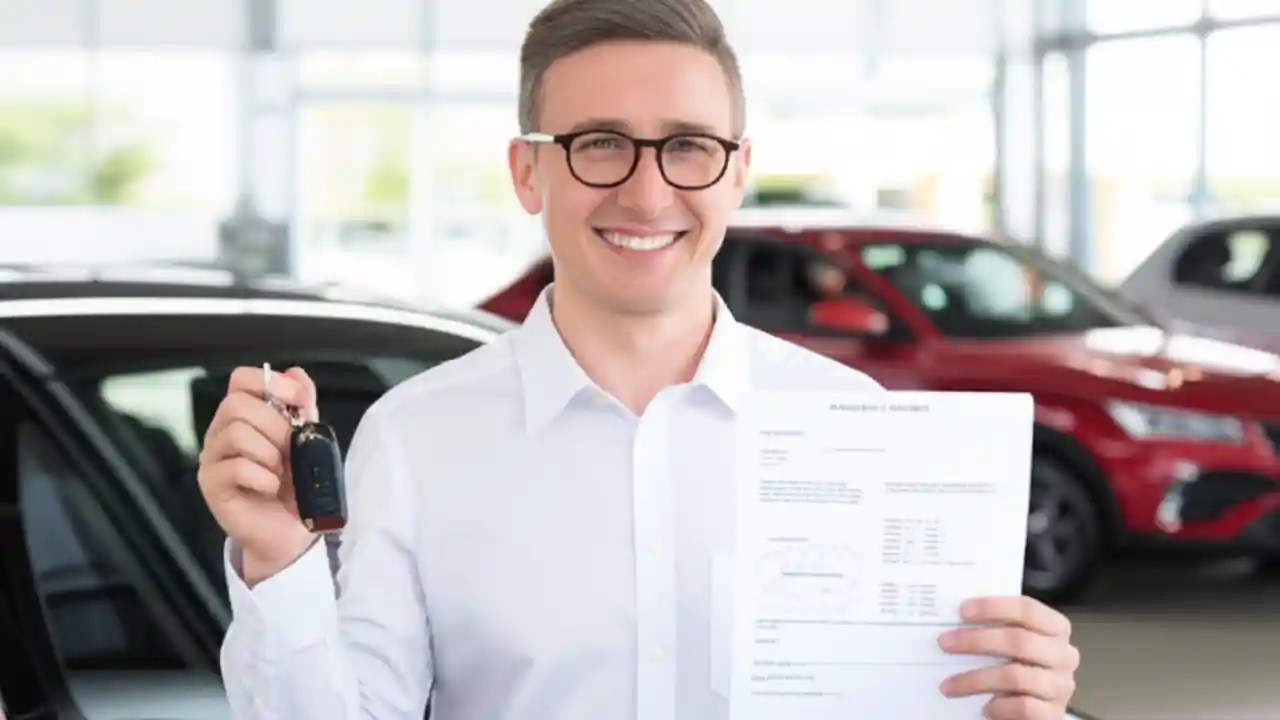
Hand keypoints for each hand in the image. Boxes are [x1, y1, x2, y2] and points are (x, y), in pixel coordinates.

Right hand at [196, 365, 318, 583]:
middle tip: (289, 451)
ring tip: (278, 473)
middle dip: (275, 426)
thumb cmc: (294, 486)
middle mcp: (222, 432)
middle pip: (237, 404)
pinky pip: (236, 467)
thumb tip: (297, 373)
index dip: (270, 383)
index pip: (241, 379)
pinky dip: (264, 478)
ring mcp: (213, 459)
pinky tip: (269, 488)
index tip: (297, 401)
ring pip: (236, 433)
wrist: (289, 531)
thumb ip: (302, 408)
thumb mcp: (306, 441)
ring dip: (269, 454)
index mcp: (243, 416)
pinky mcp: (212, 485)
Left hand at [937, 595, 1079, 719]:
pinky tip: (985, 707)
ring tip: (948, 685)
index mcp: (1056, 629)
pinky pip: (1024, 707)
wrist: (1034, 710)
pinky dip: (1000, 707)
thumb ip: (995, 628)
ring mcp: (1060, 686)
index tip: (962, 611)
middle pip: (1018, 640)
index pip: (1027, 609)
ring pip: (1016, 676)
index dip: (993, 607)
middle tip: (944, 643)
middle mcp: (1064, 655)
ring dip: (975, 680)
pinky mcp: (1053, 714)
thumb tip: (953, 618)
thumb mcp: (1011, 644)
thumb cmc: (1018, 667)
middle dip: (976, 641)